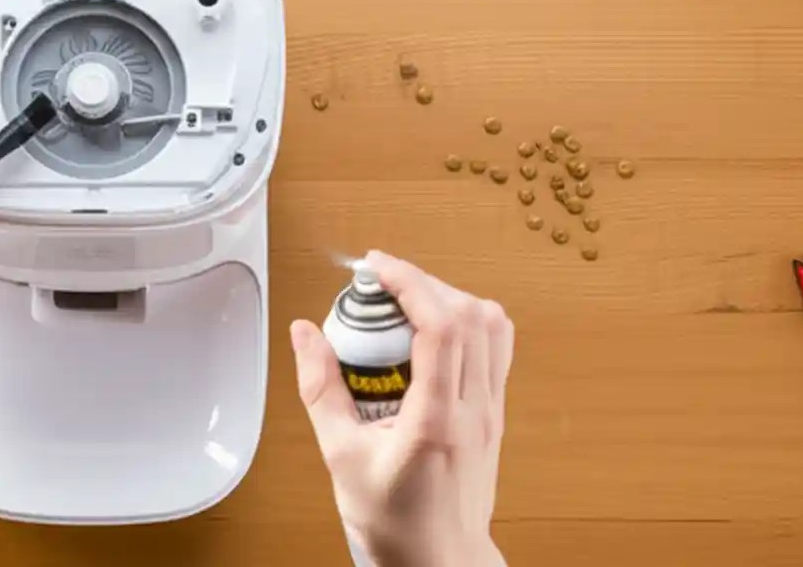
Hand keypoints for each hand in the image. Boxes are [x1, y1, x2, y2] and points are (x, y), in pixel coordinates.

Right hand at [291, 251, 513, 566]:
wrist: (440, 561)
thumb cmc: (394, 522)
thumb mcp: (340, 455)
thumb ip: (320, 388)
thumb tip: (305, 332)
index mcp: (436, 420)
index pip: (441, 326)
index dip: (410, 282)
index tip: (377, 265)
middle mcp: (475, 410)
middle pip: (471, 314)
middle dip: (423, 282)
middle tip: (381, 282)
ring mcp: (493, 411)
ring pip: (493, 325)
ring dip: (450, 297)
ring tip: (407, 302)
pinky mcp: (497, 413)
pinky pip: (496, 346)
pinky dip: (467, 321)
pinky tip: (432, 331)